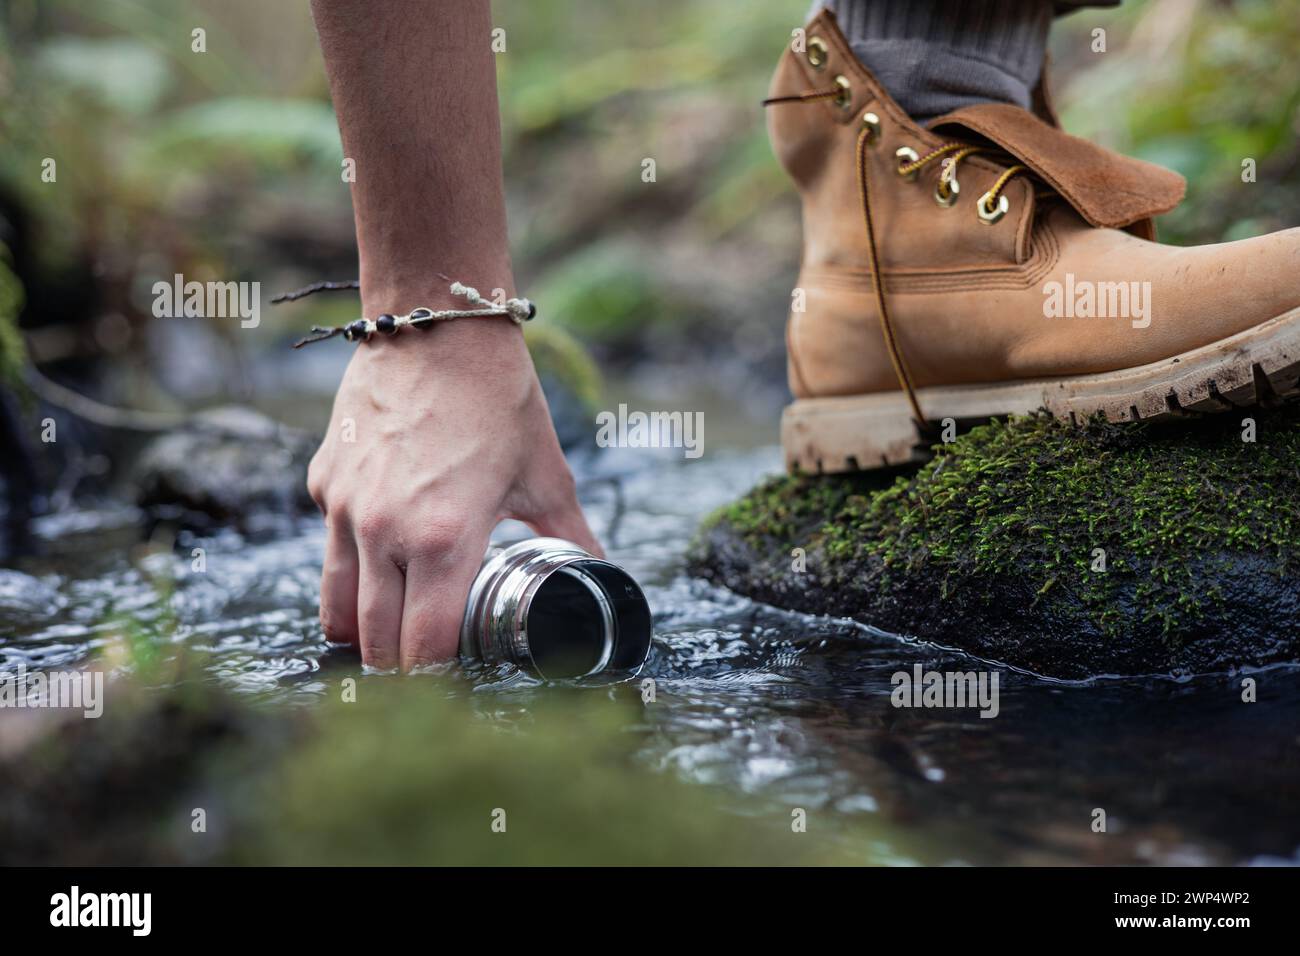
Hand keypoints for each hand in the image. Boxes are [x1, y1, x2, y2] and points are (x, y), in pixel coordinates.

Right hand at [306, 317, 601, 670]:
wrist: (436, 327)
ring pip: (337, 608)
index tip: (453, 684)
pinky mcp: (323, 483)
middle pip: (377, 642)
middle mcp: (385, 534)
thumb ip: (572, 536)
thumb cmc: (498, 400)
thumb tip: (602, 572)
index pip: (427, 647)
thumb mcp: (546, 475)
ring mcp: (345, 510)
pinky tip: (381, 556)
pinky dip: (351, 567)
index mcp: (445, 541)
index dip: (440, 678)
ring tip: (390, 637)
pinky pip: (331, 547)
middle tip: (424, 672)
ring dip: (363, 632)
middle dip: (401, 668)